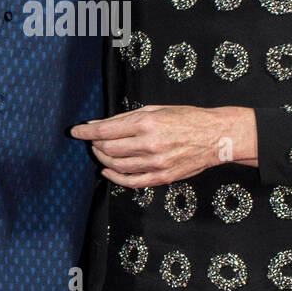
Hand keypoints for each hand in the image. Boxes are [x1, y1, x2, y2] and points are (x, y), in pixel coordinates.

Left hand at [71, 104, 257, 187]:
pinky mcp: (161, 177)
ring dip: (103, 159)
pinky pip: (131, 181)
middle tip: (92, 140)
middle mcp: (149, 145)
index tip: (75, 131)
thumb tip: (99, 124)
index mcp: (147, 123)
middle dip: (95, 144)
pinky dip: (114, 177)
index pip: (105, 130)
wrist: (216, 137)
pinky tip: (108, 171)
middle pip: (108, 148)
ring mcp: (155, 164)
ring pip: (116, 165)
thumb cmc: (187, 118)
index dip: (86, 132)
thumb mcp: (156, 109)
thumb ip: (126, 118)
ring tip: (100, 152)